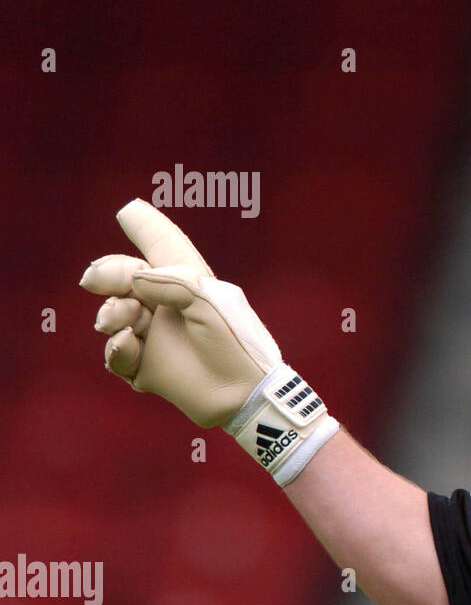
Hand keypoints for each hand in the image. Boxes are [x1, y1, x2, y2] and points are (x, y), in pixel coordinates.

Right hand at [80, 199, 336, 483]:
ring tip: (129, 323)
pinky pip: (116, 354)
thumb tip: (132, 278)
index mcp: (189, 282)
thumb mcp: (207, 300)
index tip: (128, 211)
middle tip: (95, 280)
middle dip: (107, 274)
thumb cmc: (235, 341)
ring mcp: (154, 336)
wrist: (242, 393)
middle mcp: (167, 305)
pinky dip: (117, 349)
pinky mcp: (146, 367)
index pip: (164, 246)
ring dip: (112, 314)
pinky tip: (130, 347)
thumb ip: (168, 280)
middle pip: (124, 279)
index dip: (147, 227)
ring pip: (112, 316)